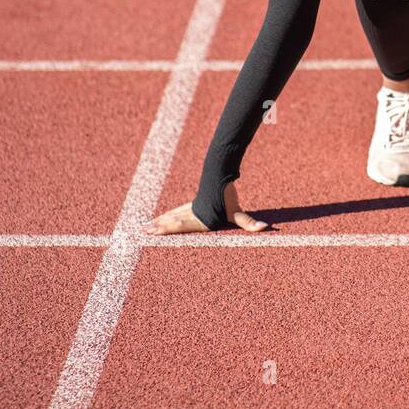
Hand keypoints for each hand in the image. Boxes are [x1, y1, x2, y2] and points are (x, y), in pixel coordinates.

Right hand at [142, 183, 268, 234]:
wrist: (220, 175)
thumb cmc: (229, 197)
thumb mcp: (239, 213)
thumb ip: (250, 223)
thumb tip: (266, 228)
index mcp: (199, 219)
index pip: (179, 226)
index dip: (165, 230)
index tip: (152, 233)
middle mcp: (191, 214)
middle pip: (171, 221)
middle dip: (157, 227)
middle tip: (142, 231)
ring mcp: (189, 209)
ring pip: (170, 216)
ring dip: (158, 222)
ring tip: (145, 227)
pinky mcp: (190, 205)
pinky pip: (175, 213)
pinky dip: (166, 217)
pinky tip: (159, 220)